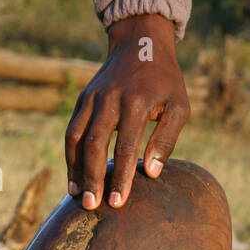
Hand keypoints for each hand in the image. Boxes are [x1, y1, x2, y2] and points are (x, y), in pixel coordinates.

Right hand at [65, 12, 189, 208]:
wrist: (140, 43)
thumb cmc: (165, 81)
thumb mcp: (179, 106)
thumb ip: (167, 139)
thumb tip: (152, 173)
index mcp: (137, 101)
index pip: (126, 146)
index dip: (121, 176)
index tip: (118, 202)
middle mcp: (110, 99)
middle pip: (95, 144)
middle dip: (93, 177)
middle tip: (92, 206)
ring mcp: (93, 98)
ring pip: (77, 137)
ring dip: (76, 169)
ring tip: (78, 197)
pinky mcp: (83, 99)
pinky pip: (72, 130)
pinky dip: (70, 155)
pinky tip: (74, 178)